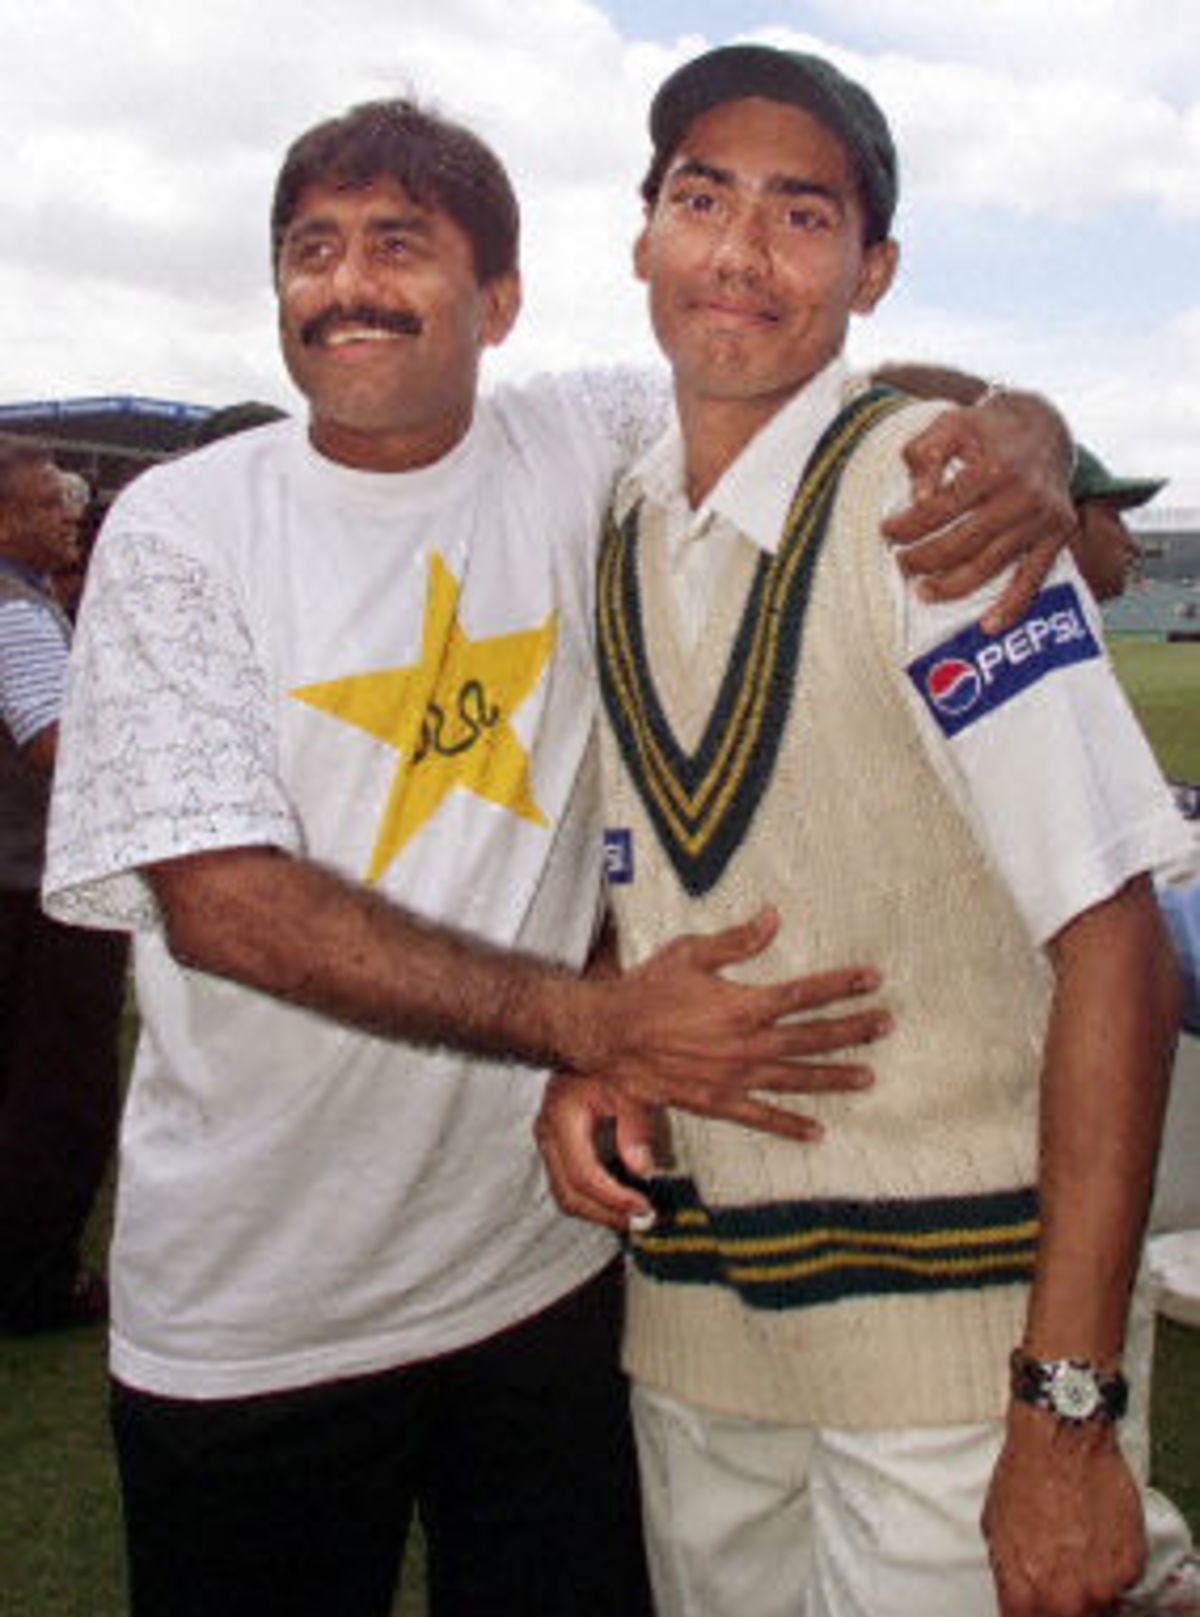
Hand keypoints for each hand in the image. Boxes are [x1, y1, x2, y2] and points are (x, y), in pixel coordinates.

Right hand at [534, 1075, 658, 1230]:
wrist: (586, 1039)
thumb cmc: (606, 1061)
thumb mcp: (627, 1086)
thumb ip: (635, 1125)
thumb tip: (643, 1169)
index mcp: (562, 1119)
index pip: (584, 1175)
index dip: (613, 1198)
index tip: (644, 1207)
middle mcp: (547, 1134)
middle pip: (569, 1194)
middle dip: (606, 1214)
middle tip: (642, 1221)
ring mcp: (548, 1141)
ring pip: (566, 1194)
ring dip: (600, 1211)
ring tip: (633, 1214)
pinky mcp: (556, 1146)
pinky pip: (569, 1183)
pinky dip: (594, 1198)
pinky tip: (621, 1198)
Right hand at [581, 907, 889, 1140]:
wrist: (607, 1034)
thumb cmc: (646, 988)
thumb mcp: (690, 953)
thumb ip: (737, 940)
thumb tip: (774, 917)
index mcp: (743, 1005)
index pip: (805, 994)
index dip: (841, 985)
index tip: (873, 978)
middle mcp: (746, 1044)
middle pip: (812, 1037)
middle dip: (852, 1030)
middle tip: (885, 1026)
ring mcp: (734, 1077)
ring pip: (796, 1078)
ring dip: (835, 1077)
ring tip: (868, 1078)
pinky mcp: (716, 1101)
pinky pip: (761, 1116)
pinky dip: (790, 1125)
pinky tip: (817, 1131)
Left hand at [883, 392, 1074, 631]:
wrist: (1045, 427)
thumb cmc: (987, 430)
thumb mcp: (951, 424)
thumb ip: (926, 454)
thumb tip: (917, 498)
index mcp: (996, 467)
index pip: (942, 507)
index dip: (910, 524)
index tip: (886, 532)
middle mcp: (1024, 496)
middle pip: (964, 541)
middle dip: (925, 558)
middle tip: (901, 564)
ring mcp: (1043, 519)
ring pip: (991, 565)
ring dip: (953, 586)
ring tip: (923, 592)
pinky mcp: (1057, 535)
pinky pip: (1033, 577)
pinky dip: (1012, 605)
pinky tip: (988, 625)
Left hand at [983, 1403, 1144, 1615]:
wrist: (1062, 1439)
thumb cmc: (1023, 1475)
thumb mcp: (996, 1528)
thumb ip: (1010, 1575)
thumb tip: (1019, 1596)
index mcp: (1028, 1592)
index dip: (1027, 1614)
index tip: (1030, 1602)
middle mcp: (1068, 1597)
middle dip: (1059, 1603)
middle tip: (1056, 1571)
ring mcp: (1104, 1585)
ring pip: (1097, 1607)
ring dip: (1086, 1587)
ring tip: (1075, 1546)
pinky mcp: (1131, 1565)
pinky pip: (1120, 1582)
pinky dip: (1110, 1566)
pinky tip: (1096, 1533)